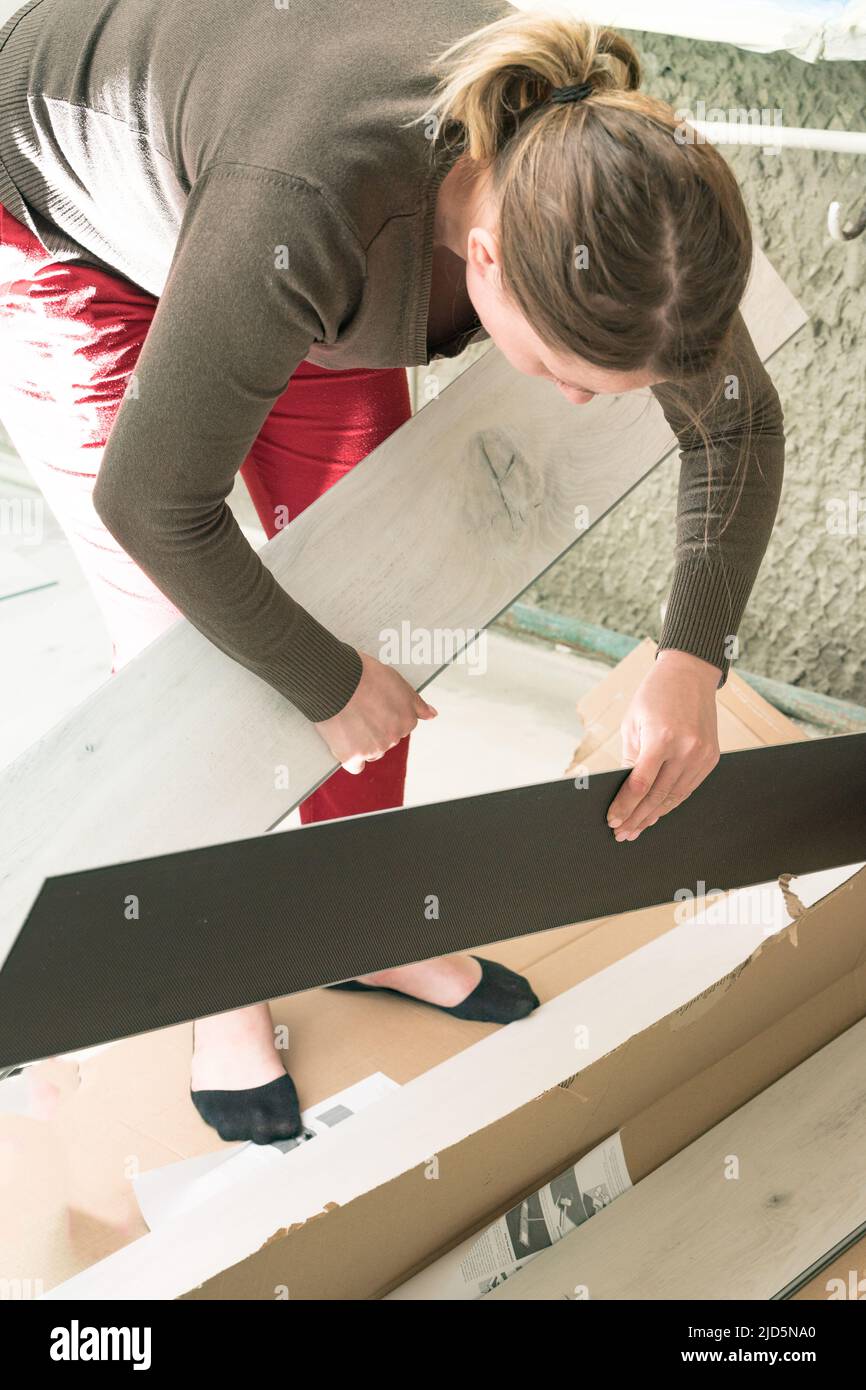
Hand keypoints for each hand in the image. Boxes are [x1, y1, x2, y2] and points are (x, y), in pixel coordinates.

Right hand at [314, 650, 436, 772]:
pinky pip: (355, 766)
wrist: (336, 680)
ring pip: (371, 753)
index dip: (384, 717)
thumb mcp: (398, 682)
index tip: (373, 708)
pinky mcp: (353, 756)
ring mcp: (374, 748)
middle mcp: (394, 737)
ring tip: (349, 721)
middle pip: (386, 741)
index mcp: (407, 720)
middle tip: (359, 712)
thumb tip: (432, 715)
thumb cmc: (363, 675)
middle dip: (374, 730)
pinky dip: (350, 758)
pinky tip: (345, 744)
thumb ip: (417, 703)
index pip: (400, 728)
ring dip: (363, 743)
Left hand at [606, 649, 720, 840]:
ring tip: (636, 828)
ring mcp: (702, 756)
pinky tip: (657, 812)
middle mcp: (686, 750)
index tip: (612, 820)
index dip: (624, 806)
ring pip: (675, 797)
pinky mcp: (711, 758)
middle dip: (637, 818)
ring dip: (654, 816)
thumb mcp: (633, 723)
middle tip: (622, 833)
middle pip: (657, 796)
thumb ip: (629, 759)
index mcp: (662, 738)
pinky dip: (671, 802)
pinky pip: (688, 788)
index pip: (639, 784)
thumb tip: (622, 792)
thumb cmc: (655, 695)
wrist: (690, 674)